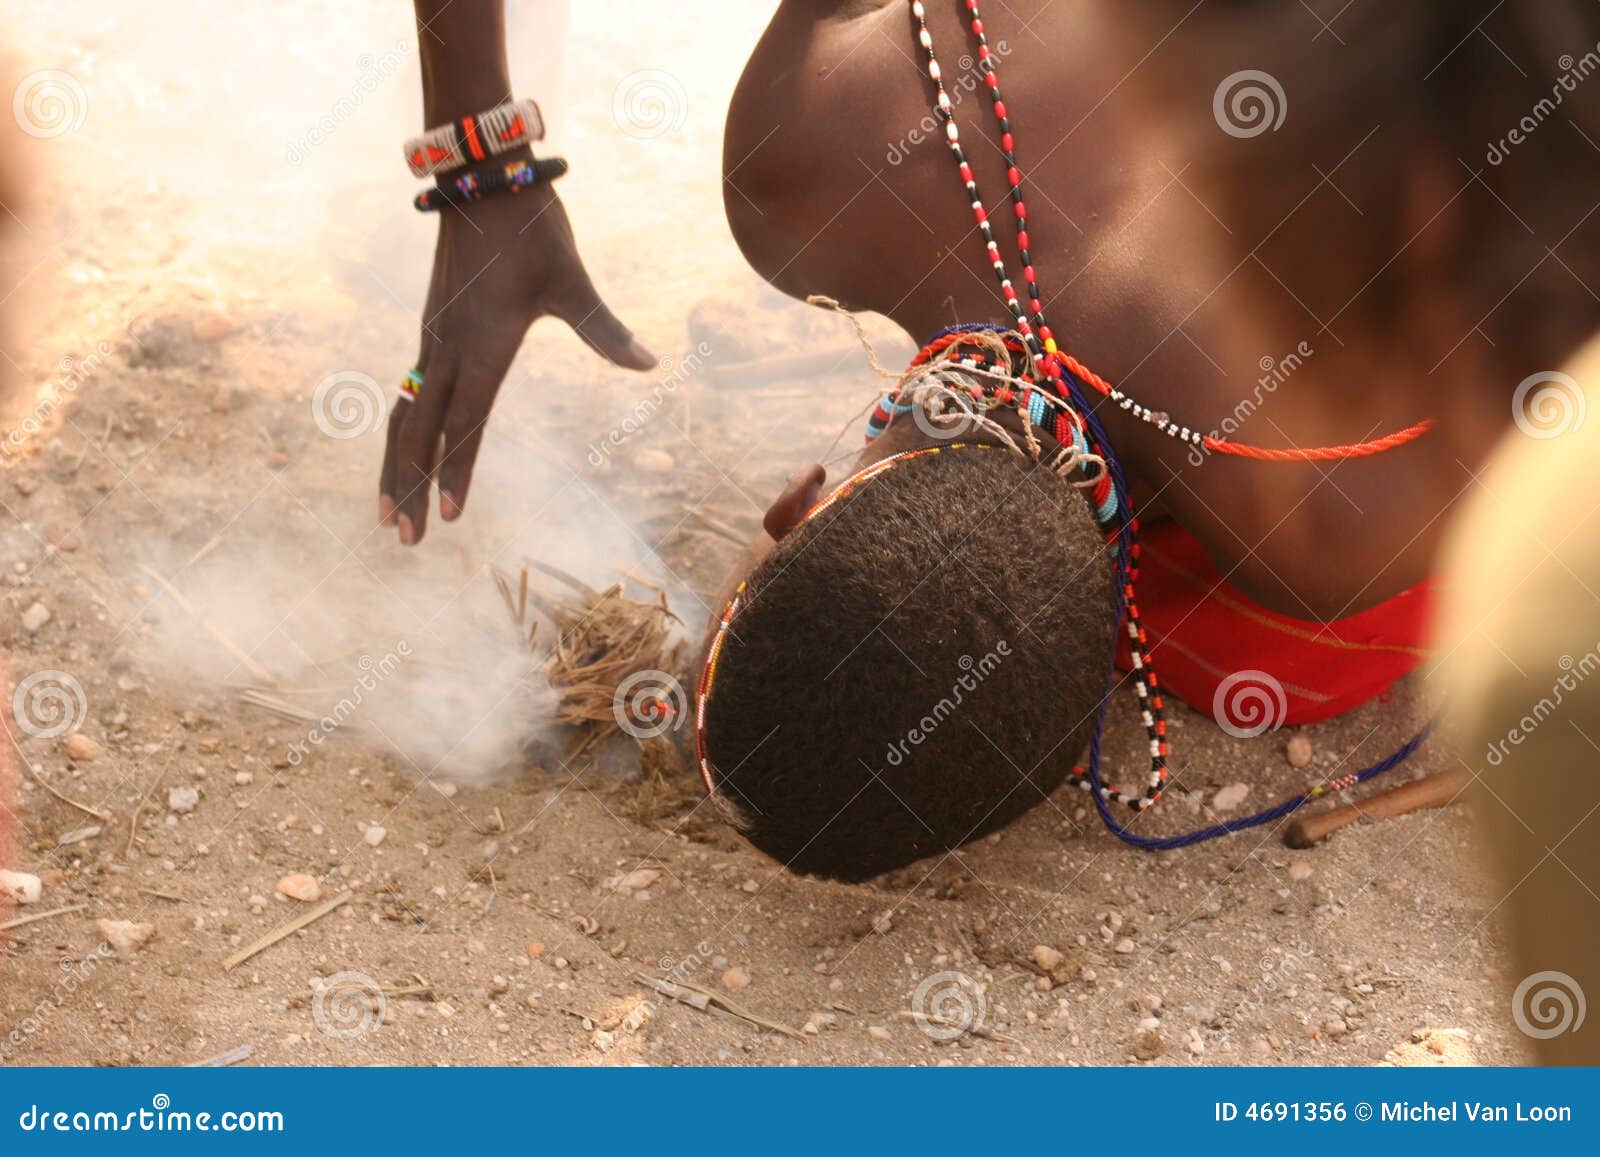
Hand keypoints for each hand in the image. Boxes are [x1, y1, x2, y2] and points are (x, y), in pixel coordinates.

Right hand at [379, 175, 654, 543]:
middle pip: (419, 434)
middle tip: (402, 542)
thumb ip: (605, 329)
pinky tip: (399, 455)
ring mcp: (432, 341)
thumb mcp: (573, 280)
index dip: (455, 472)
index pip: (465, 424)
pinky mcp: (430, 330)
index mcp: (482, 347)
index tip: (450, 518)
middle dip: (410, 490)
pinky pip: (406, 394)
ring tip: (386, 515)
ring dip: (394, 468)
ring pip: (403, 417)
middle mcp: (447, 350)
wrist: (482, 177)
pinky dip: (398, 434)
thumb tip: (650, 363)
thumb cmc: (532, 229)